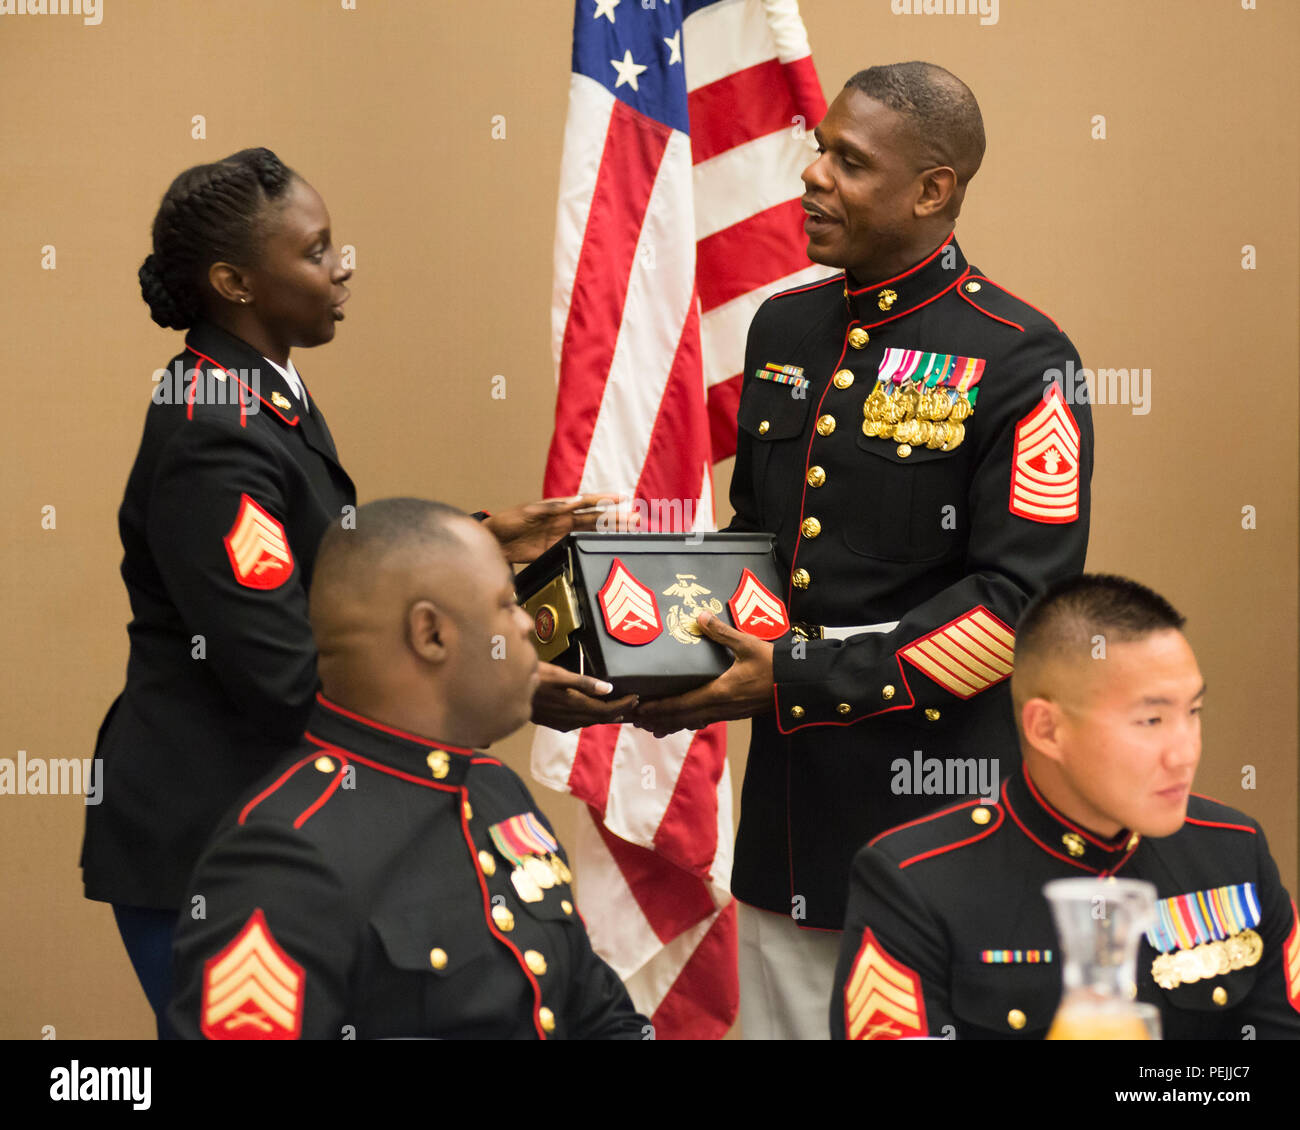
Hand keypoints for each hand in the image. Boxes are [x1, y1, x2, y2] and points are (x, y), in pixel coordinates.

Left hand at [483, 494, 636, 563]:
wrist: (493, 541)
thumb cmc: (507, 521)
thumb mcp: (527, 512)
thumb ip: (549, 508)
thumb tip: (571, 502)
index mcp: (558, 508)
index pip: (586, 502)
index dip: (604, 500)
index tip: (623, 498)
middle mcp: (564, 520)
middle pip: (595, 518)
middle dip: (616, 518)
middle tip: (636, 519)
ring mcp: (562, 534)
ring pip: (592, 532)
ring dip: (610, 531)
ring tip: (630, 531)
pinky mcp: (556, 549)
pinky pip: (579, 546)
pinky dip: (593, 546)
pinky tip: (606, 546)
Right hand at [531, 662, 638, 731]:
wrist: (509, 695)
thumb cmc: (534, 679)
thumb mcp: (559, 675)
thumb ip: (584, 682)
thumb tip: (609, 688)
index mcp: (577, 706)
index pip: (608, 710)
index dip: (624, 705)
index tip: (636, 699)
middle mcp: (573, 719)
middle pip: (602, 718)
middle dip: (619, 711)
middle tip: (633, 703)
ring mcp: (564, 724)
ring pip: (592, 722)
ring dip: (607, 715)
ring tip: (619, 707)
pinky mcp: (556, 724)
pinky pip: (581, 722)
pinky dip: (593, 716)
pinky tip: (593, 711)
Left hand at [628, 610, 773, 735]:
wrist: (797, 685)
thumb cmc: (774, 665)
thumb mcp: (748, 644)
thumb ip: (722, 632)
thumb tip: (700, 617)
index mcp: (719, 692)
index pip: (681, 704)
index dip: (658, 708)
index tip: (639, 708)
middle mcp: (720, 707)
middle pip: (682, 717)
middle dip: (658, 719)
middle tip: (636, 720)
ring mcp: (727, 712)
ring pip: (693, 721)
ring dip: (672, 724)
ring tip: (653, 726)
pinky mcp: (734, 713)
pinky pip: (706, 720)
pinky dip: (690, 721)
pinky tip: (685, 721)